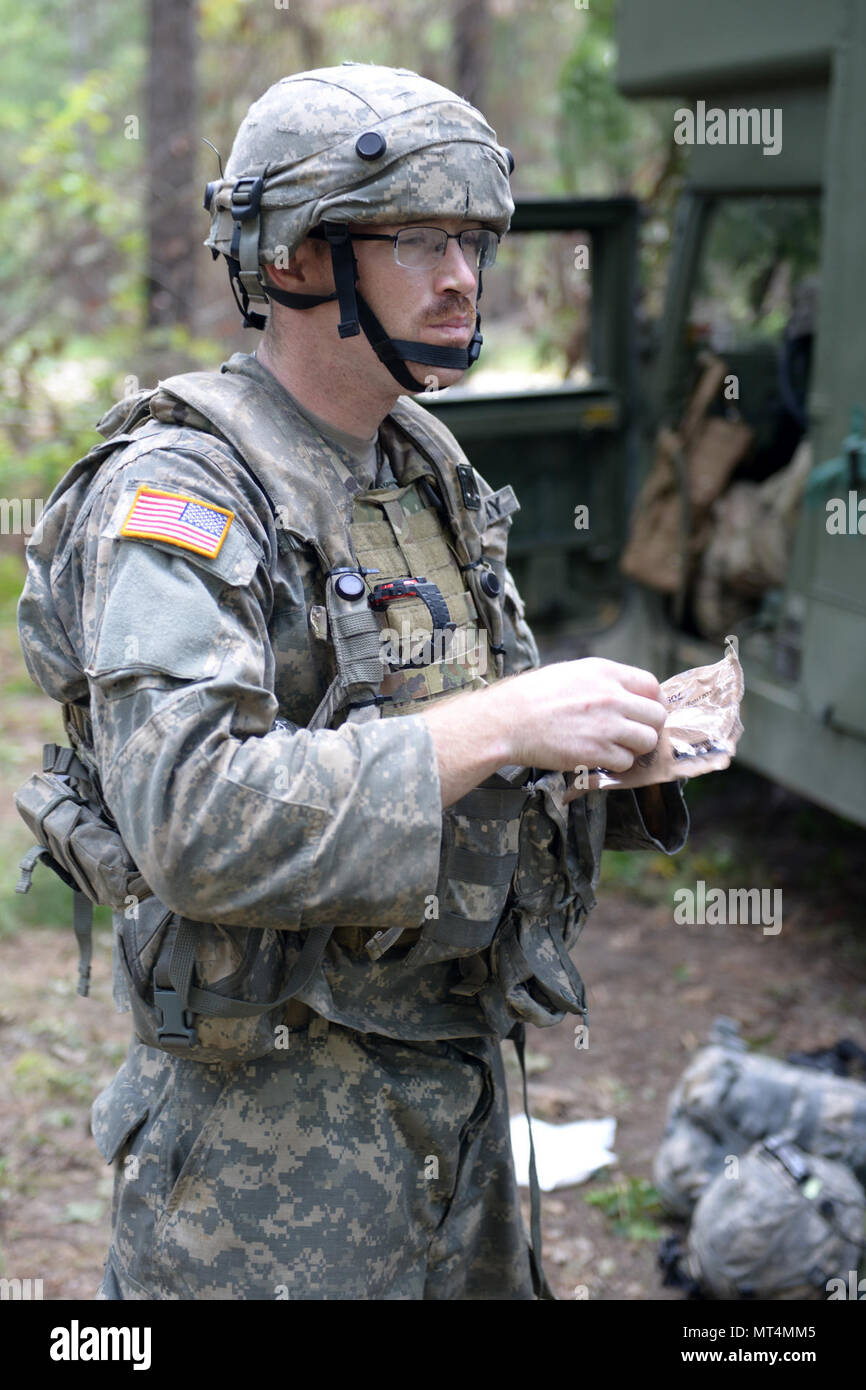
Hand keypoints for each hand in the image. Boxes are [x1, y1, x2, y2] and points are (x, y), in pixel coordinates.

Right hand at [488, 658, 667, 774]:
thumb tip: (626, 696)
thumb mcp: (571, 673)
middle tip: (631, 734)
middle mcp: (612, 697)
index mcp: (605, 672)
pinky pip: (624, 762)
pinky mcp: (596, 752)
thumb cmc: (532, 696)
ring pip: (646, 741)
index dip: (652, 702)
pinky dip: (614, 764)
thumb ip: (603, 682)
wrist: (507, 720)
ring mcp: (606, 726)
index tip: (644, 713)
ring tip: (612, 747)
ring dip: (633, 748)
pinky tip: (597, 757)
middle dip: (647, 727)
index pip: (652, 686)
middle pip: (656, 716)